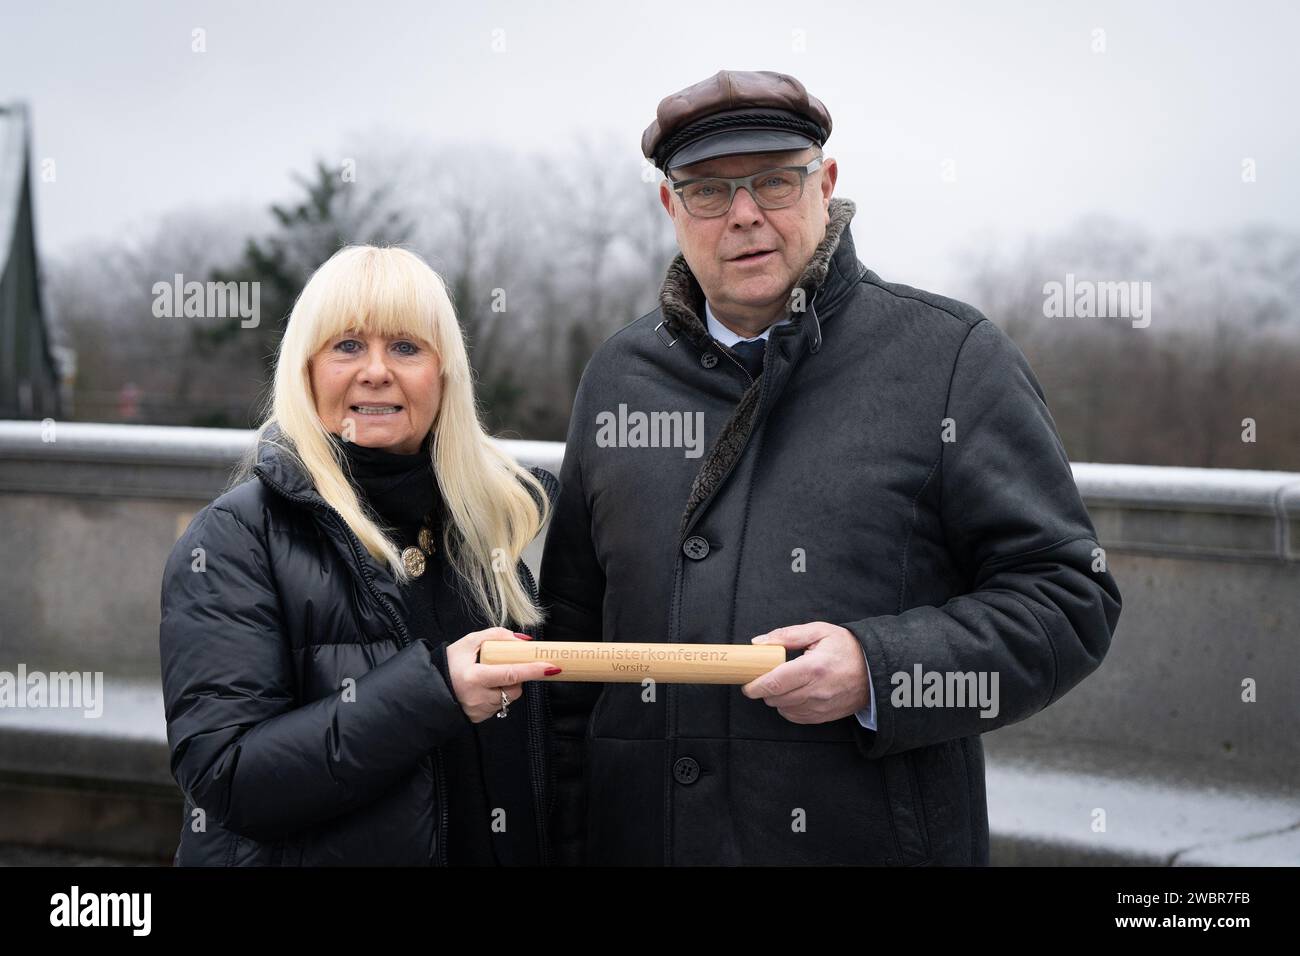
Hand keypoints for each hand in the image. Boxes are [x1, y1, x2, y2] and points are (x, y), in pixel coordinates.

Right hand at [446, 627, 560, 722]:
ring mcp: (479, 710)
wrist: (429, 688)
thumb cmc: (449, 663)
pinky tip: (482, 690)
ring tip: (488, 678)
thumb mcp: (469, 643)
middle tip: (502, 667)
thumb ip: (496, 636)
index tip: (551, 667)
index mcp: (474, 677)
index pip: (510, 674)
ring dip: (506, 687)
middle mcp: (478, 697)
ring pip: (508, 698)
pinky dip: (496, 696)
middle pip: (514, 688)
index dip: (532, 670)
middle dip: (517, 677)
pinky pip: (499, 706)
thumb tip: (523, 641)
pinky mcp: (479, 718)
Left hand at [741, 622, 869, 723]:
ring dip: (776, 698)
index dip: (755, 685)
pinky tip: (794, 694)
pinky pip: (796, 717)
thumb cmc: (847, 647)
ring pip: (783, 709)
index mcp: (814, 667)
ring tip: (784, 683)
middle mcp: (817, 690)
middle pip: (775, 698)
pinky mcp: (824, 716)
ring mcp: (821, 706)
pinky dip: (789, 708)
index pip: (775, 682)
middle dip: (764, 690)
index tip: (746, 683)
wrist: (876, 670)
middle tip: (765, 677)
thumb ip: (787, 635)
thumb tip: (759, 642)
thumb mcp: (819, 632)